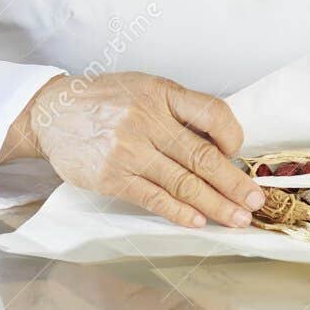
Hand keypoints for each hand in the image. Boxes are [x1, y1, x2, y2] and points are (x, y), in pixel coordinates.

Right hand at [20, 71, 265, 229]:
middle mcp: (147, 119)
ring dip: (215, 204)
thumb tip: (222, 143)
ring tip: (237, 219)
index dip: (232, 136)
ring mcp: (129, 150)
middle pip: (202, 156)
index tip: (239, 153)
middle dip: (233, 183)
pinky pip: (153, 198)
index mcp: (161, 93)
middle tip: (256, 202)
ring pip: (182, 182)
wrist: (53, 112)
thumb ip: (179, 110)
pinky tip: (198, 222)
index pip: (212, 112)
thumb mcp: (145, 87)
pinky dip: (179, 212)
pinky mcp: (112, 176)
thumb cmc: (106, 100)